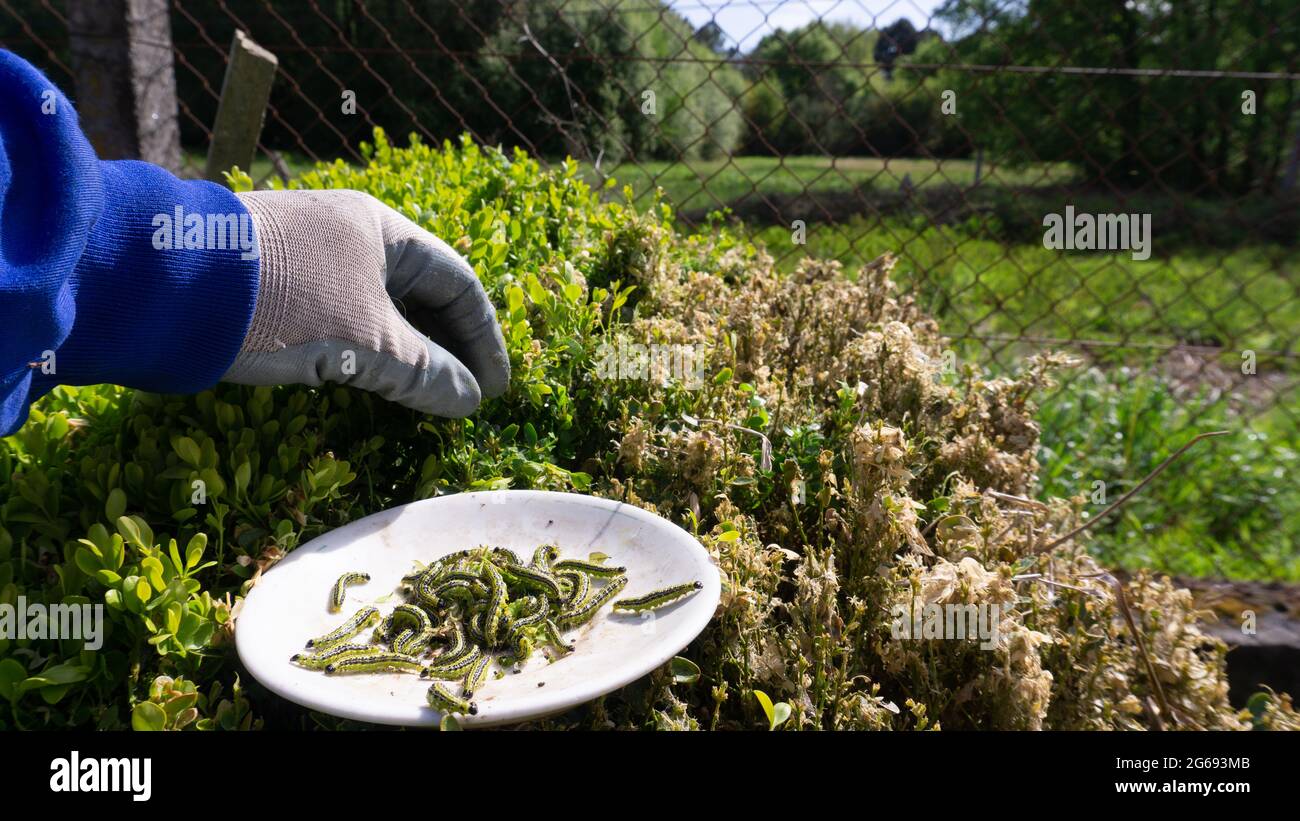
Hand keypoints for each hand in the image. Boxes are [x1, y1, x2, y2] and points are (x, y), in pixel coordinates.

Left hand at [223, 189, 508, 416]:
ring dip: (406, 354)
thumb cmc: (282, 301)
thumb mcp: (366, 341)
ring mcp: (309, 256)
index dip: (485, 340)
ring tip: (420, 396)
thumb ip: (425, 372)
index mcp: (383, 229)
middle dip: (448, 348)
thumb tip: (468, 400)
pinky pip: (340, 317)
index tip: (494, 390)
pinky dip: (364, 351)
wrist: (164, 285)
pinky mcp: (274, 282)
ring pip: (379, 309)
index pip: (459, 284)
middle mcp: (349, 234)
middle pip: (421, 295)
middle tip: (462, 396)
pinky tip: (365, 378)